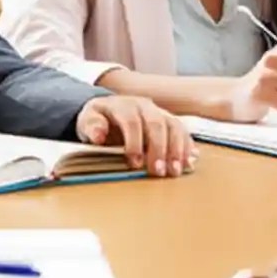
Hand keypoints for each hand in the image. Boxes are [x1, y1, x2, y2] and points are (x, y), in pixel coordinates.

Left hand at [76, 95, 195, 177]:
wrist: (108, 111)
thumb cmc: (99, 119)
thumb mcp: (87, 120)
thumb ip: (92, 126)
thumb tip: (98, 136)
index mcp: (123, 105)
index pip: (132, 121)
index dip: (134, 143)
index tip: (134, 163)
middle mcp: (144, 106)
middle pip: (157, 123)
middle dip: (159, 148)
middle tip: (158, 171)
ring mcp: (159, 112)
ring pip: (174, 126)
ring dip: (177, 149)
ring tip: (175, 171)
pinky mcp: (169, 121)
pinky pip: (183, 131)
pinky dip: (187, 147)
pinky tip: (189, 162)